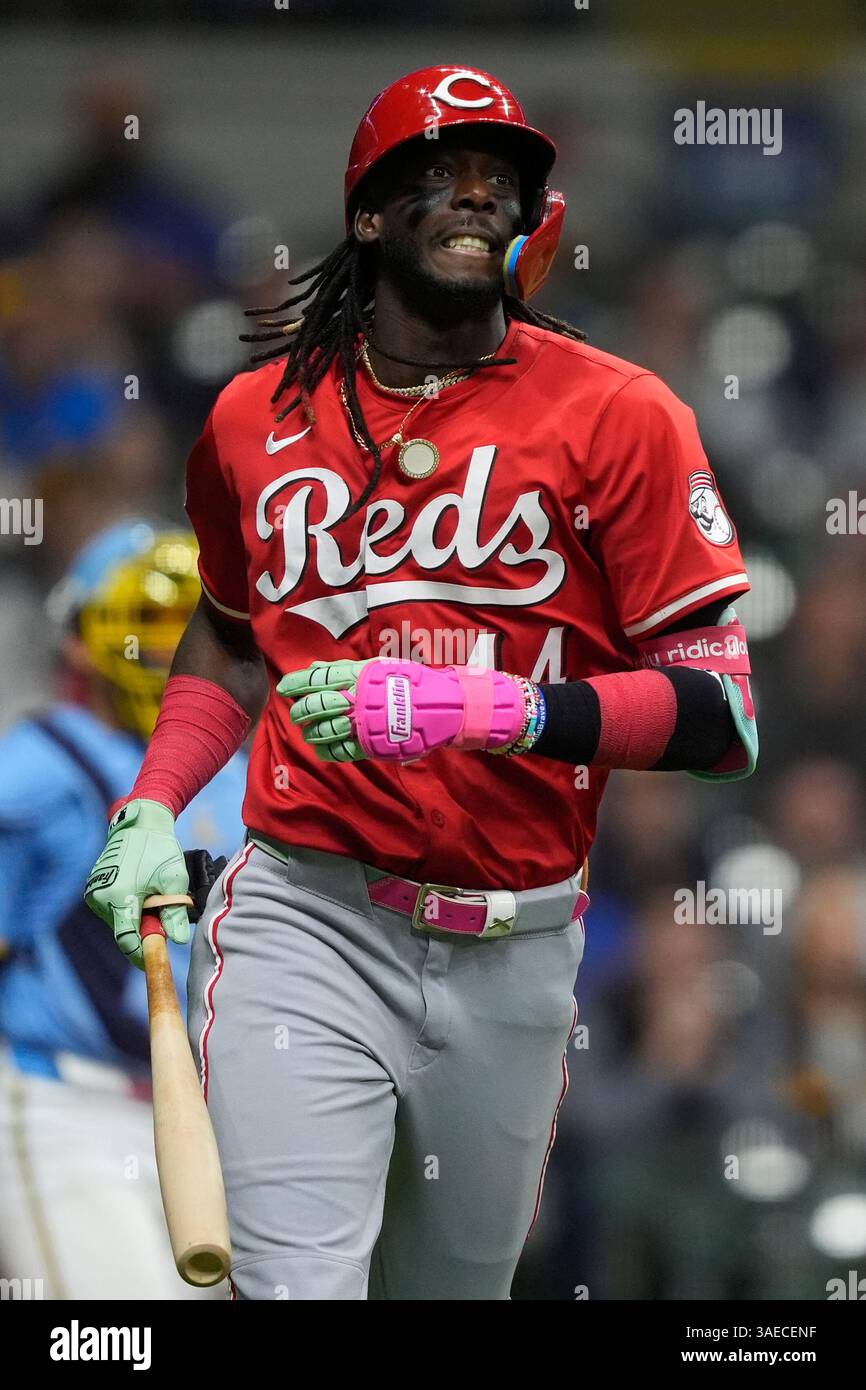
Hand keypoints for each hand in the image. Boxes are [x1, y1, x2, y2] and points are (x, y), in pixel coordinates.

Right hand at [84, 799, 190, 968]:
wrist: (140, 825)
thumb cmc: (160, 851)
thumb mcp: (173, 882)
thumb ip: (174, 913)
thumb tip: (177, 941)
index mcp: (118, 896)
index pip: (127, 940)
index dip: (142, 954)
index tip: (156, 962)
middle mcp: (100, 897)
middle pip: (123, 931)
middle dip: (144, 932)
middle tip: (163, 919)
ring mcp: (94, 892)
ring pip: (118, 921)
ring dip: (136, 919)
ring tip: (152, 896)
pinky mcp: (94, 888)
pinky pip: (113, 909)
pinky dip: (128, 909)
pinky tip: (140, 891)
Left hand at [277, 658, 524, 762]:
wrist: (443, 707)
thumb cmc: (411, 683)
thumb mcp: (379, 667)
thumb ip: (346, 669)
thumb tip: (315, 668)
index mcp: (361, 676)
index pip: (320, 678)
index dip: (298, 683)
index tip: (285, 688)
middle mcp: (360, 698)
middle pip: (317, 705)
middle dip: (302, 710)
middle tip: (297, 713)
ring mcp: (366, 723)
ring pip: (325, 729)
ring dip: (312, 732)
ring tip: (308, 732)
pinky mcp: (373, 745)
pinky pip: (341, 750)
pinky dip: (327, 750)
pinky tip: (321, 749)